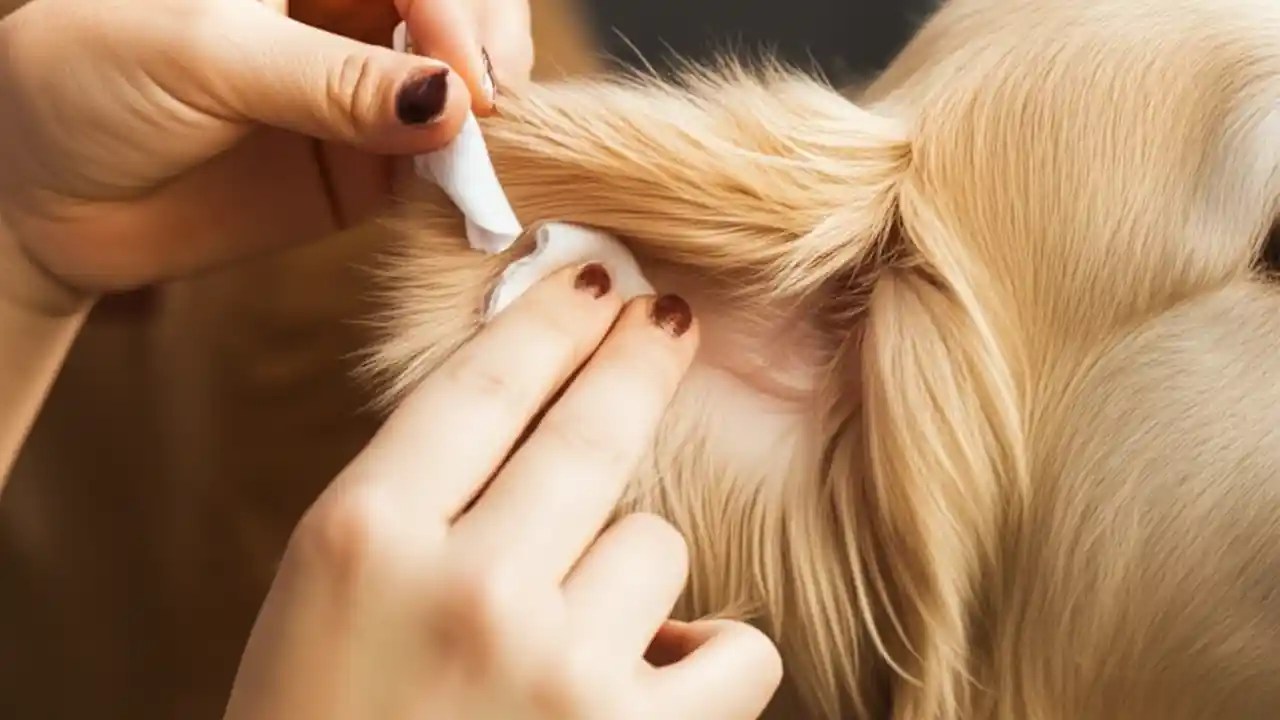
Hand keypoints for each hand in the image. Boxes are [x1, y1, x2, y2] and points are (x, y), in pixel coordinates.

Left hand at [0, 0, 529, 296]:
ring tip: (484, 156)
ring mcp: (364, 85)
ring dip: (492, 116)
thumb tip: (451, 103)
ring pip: (465, 82)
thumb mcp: (207, 60)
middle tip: (485, 110)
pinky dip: (469, 176)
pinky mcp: (369, 162)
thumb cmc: (91, 85)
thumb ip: (331, 81)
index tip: (466, 77)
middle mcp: (345, 10)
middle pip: (462, 9)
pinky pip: (441, 162)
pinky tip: (471, 189)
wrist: (45, 198)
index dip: (458, 6)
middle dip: (489, 47)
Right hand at [225, 267, 782, 718]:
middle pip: (592, 428)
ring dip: (630, 581)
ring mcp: (558, 666)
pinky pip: (737, 647)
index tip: (594, 278)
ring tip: (570, 644)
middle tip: (668, 320)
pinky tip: (656, 682)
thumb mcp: (326, 600)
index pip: (483, 383)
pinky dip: (709, 660)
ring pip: (657, 544)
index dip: (550, 317)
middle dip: (639, 358)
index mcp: (363, 536)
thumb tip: (539, 403)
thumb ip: (419, 504)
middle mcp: (465, 586)